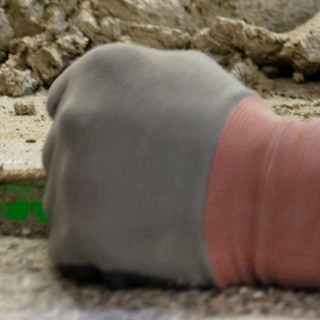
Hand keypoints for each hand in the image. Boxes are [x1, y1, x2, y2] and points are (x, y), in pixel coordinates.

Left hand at [43, 42, 319, 291]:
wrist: (258, 188)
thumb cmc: (234, 129)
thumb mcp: (188, 72)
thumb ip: (139, 78)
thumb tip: (120, 92)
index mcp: (98, 71)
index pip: (65, 101)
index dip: (97, 125)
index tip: (122, 144)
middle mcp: (74, 117)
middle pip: (60, 149)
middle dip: (92, 164)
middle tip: (140, 181)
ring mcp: (69, 176)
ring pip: (62, 197)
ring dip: (92, 206)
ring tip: (149, 210)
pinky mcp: (73, 234)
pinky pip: (70, 244)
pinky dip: (99, 248)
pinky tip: (141, 238)